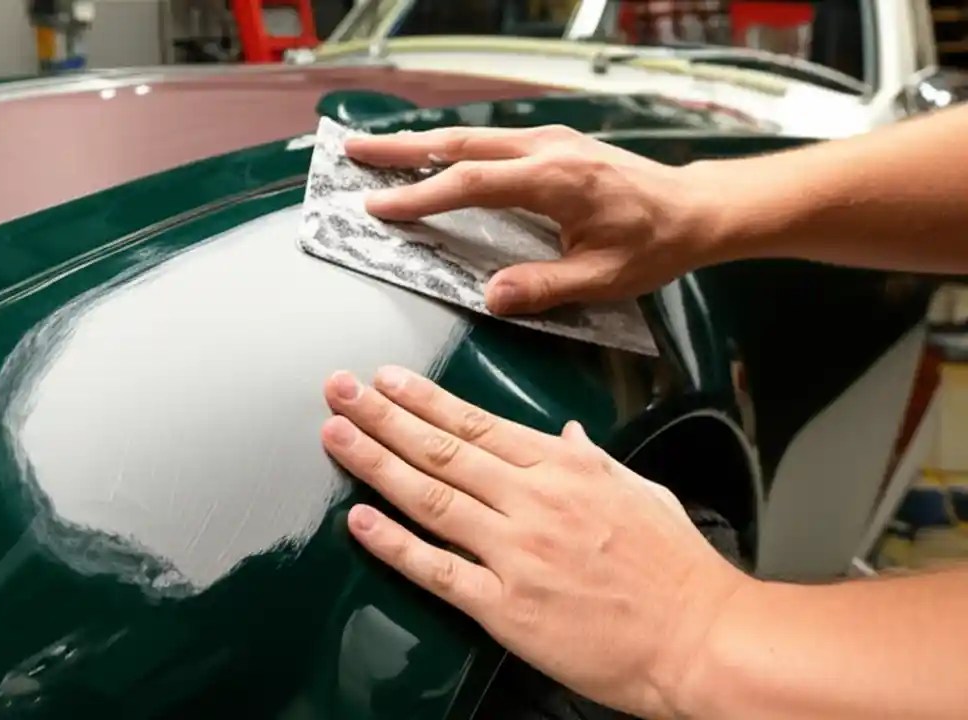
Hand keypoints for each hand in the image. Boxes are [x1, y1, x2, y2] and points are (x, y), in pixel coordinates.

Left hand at [320, 366, 753, 718]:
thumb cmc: (676, 570)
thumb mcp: (640, 491)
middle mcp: (534, 502)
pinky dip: (394, 544)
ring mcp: (517, 554)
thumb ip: (592, 459)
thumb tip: (567, 434)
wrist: (702, 639)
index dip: (423, 398)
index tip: (387, 378)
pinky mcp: (507, 608)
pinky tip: (360, 520)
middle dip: (383, 414)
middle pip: (443, 448)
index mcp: (565, 469)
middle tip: (340, 389)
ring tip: (337, 435)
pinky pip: (437, 569)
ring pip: (431, 497)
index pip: (477, 422)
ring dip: (376, 462)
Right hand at [344, 126, 723, 314]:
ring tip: (375, 151)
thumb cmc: (652, 244)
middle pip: (459, 143)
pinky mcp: (551, 144)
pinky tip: (429, 156)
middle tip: (350, 153)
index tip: (377, 206)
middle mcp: (547, 149)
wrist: (694, 209)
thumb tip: (489, 298)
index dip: (420, 195)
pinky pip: (488, 141)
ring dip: (420, 143)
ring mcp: (549, 140)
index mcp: (556, 179)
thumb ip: (543, 287)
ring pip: (470, 136)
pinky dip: (450, 147)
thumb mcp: (603, 278)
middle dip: (400, 149)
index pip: (471, 182)